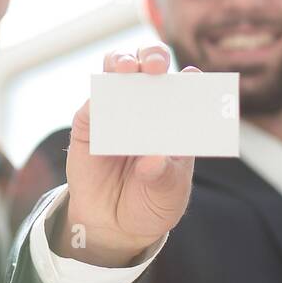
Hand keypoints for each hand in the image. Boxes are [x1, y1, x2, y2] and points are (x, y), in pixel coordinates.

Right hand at [55, 44, 196, 267]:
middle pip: (150, 65)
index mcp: (176, 117)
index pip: (185, 87)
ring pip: (117, 69)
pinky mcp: (88, 123)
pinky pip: (92, 103)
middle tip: (156, 67)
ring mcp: (116, 109)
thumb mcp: (168, 194)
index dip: (190, 78)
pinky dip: (98, 99)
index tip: (193, 77)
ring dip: (122, 62)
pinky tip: (105, 104)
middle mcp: (147, 105)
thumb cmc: (151, 202)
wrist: (113, 225)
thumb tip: (153, 158)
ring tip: (126, 70)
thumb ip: (163, 176)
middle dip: (153, 57)